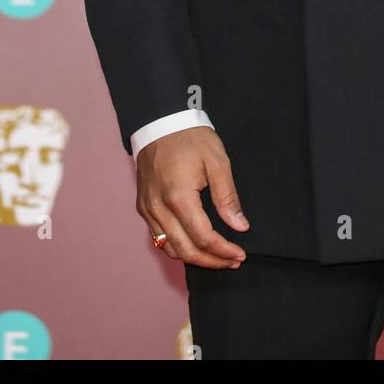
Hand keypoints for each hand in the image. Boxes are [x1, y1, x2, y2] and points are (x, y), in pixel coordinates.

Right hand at [136, 127, 249, 268]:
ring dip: (194, 258)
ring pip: (169, 248)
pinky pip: (158, 237)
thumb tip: (240, 226)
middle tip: (233, 261)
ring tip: (217, 257)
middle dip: (211, 261)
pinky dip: (177, 247)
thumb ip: (227, 197)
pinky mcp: (143, 207)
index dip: (223, 251)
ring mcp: (147, 209)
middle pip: (184, 250)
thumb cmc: (191, 138)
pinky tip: (195, 245)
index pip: (203, 237)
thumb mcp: (217, 161)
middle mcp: (158, 207)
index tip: (240, 255)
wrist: (160, 122)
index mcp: (178, 196)